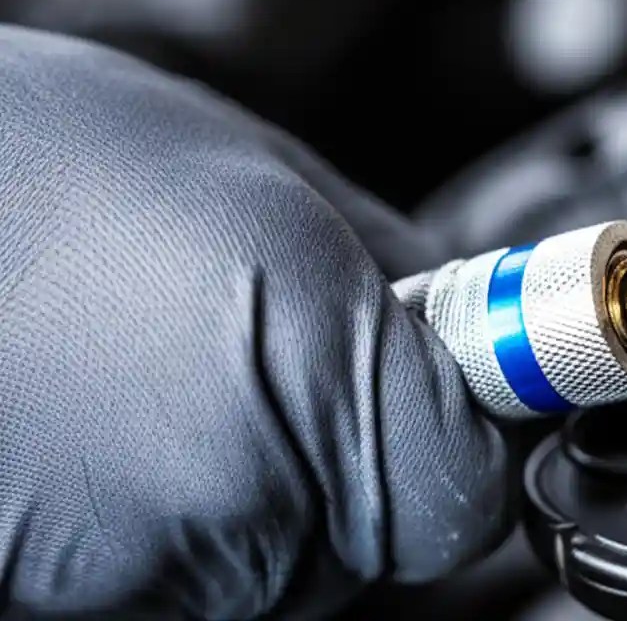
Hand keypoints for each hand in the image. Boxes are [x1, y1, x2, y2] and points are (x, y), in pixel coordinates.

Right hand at [0, 26, 508, 616]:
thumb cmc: (33, 160)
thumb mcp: (260, 173)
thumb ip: (397, 271)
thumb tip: (472, 332)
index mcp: (302, 358)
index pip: (466, 484)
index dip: (466, 436)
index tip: (455, 393)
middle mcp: (229, 489)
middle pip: (384, 540)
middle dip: (365, 462)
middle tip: (281, 362)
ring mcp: (136, 568)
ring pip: (288, 567)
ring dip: (269, 495)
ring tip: (171, 382)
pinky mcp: (69, 602)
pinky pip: (191, 585)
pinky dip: (182, 529)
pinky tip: (121, 435)